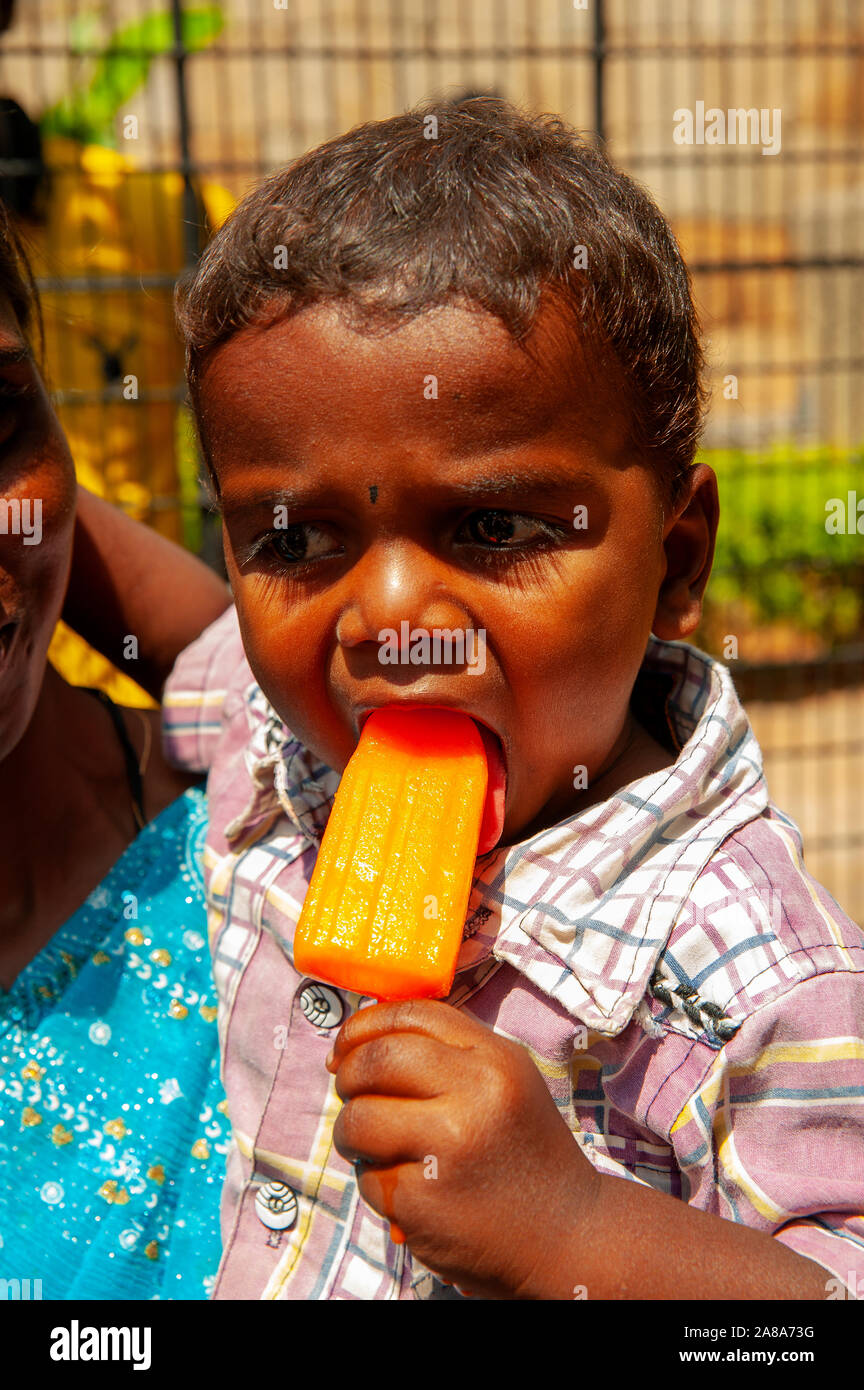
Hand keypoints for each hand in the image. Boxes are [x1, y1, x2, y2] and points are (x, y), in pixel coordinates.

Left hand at [326, 999, 599, 1297]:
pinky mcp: (422, 1200)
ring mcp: (445, 1149)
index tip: (345, 1046)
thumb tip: (364, 1040)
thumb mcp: (506, 1080)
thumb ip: (447, 1052)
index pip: (411, 1015)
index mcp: (494, 1059)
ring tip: (372, 1144)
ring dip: (350, 1132)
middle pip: (374, 1060)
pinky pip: (368, 1176)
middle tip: (350, 1092)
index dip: (364, 1025)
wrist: (567, 1233)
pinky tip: (409, 1186)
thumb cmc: (523, 1150)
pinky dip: (377, 1182)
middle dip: (347, 1074)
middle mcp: (474, 1095)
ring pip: (358, 1119)